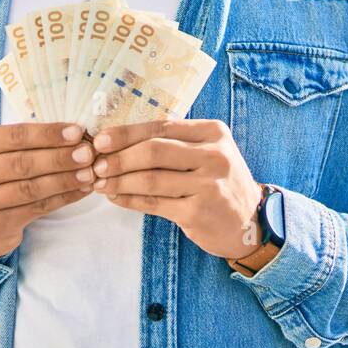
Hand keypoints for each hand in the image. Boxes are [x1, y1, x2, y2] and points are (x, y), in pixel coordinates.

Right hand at [0, 121, 98, 258]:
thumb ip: (26, 143)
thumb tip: (74, 133)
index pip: (14, 136)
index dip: (48, 134)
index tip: (77, 132)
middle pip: (22, 162)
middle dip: (60, 157)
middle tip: (88, 153)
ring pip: (30, 188)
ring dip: (65, 179)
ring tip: (89, 173)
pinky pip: (35, 209)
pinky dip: (63, 199)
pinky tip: (81, 191)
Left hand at [88, 118, 264, 260]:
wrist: (251, 221)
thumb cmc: (219, 183)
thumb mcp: (208, 153)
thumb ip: (174, 143)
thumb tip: (119, 141)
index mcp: (213, 132)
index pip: (161, 126)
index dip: (126, 133)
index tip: (100, 139)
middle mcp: (214, 155)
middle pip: (154, 150)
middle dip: (119, 157)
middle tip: (96, 164)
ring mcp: (208, 184)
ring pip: (151, 178)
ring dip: (119, 181)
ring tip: (100, 183)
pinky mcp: (198, 211)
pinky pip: (154, 203)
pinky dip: (130, 200)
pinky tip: (116, 198)